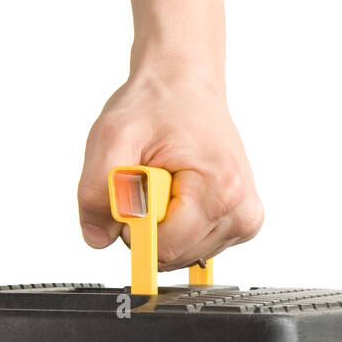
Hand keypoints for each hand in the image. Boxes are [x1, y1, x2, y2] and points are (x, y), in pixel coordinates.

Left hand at [77, 63, 262, 268]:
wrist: (186, 85)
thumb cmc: (158, 104)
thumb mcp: (111, 136)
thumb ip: (96, 191)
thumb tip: (97, 237)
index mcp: (220, 189)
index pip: (165, 248)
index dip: (135, 227)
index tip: (135, 190)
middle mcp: (242, 210)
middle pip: (174, 256)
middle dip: (149, 225)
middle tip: (152, 179)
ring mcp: (245, 219)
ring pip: (184, 255)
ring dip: (163, 224)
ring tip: (168, 180)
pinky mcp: (242, 223)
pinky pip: (195, 246)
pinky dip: (178, 225)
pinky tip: (181, 191)